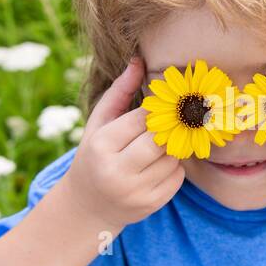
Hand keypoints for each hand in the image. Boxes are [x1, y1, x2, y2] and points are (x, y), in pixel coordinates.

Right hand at [63, 57, 184, 227]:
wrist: (88, 205)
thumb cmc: (94, 154)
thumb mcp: (98, 123)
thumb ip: (119, 92)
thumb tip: (139, 60)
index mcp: (102, 146)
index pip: (142, 119)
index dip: (157, 110)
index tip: (164, 105)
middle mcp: (117, 171)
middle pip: (160, 140)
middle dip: (169, 129)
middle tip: (172, 121)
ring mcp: (135, 191)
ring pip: (173, 158)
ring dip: (173, 148)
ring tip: (159, 145)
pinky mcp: (151, 204)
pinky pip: (178, 176)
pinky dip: (175, 166)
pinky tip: (160, 164)